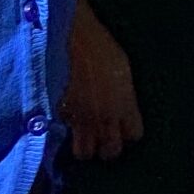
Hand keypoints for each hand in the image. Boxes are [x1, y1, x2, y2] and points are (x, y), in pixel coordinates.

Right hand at [63, 1, 142, 161]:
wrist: (69, 40)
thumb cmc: (99, 48)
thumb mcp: (121, 70)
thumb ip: (124, 96)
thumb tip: (122, 107)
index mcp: (125, 107)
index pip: (133, 136)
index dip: (128, 133)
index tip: (123, 127)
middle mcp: (105, 119)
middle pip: (110, 152)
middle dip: (107, 146)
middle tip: (102, 136)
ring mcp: (80, 121)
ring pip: (84, 153)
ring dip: (85, 146)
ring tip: (82, 135)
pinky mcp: (60, 116)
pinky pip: (64, 135)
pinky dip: (65, 132)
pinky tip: (65, 122)